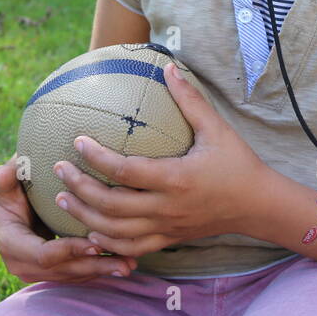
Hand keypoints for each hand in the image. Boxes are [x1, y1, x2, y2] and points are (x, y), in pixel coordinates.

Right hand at [0, 154, 137, 282]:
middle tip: (124, 262)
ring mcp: (36, 272)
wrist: (6, 207)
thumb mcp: (1, 181)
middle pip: (63, 270)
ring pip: (72, 275)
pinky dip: (97, 269)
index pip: (43, 254)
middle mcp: (21, 264)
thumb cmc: (7, 189)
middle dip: (94, 266)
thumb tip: (7, 172)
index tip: (95, 243)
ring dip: (101, 271)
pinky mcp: (50, 272)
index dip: (69, 251)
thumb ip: (2, 178)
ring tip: (129, 264)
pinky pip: (76, 274)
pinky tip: (121, 264)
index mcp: (10, 242)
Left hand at [52, 62, 269, 256]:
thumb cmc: (237, 164)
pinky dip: (106, 242)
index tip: (77, 141)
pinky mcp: (168, 239)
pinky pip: (130, 247)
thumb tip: (168, 68)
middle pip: (110, 204)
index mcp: (175, 179)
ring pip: (114, 230)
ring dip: (84, 215)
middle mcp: (166, 207)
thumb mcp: (216, 129)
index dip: (96, 157)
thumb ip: (190, 100)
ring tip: (62, 198)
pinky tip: (89, 231)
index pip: (124, 170)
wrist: (257, 205)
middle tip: (59, 169)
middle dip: (79, 188)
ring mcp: (166, 227)